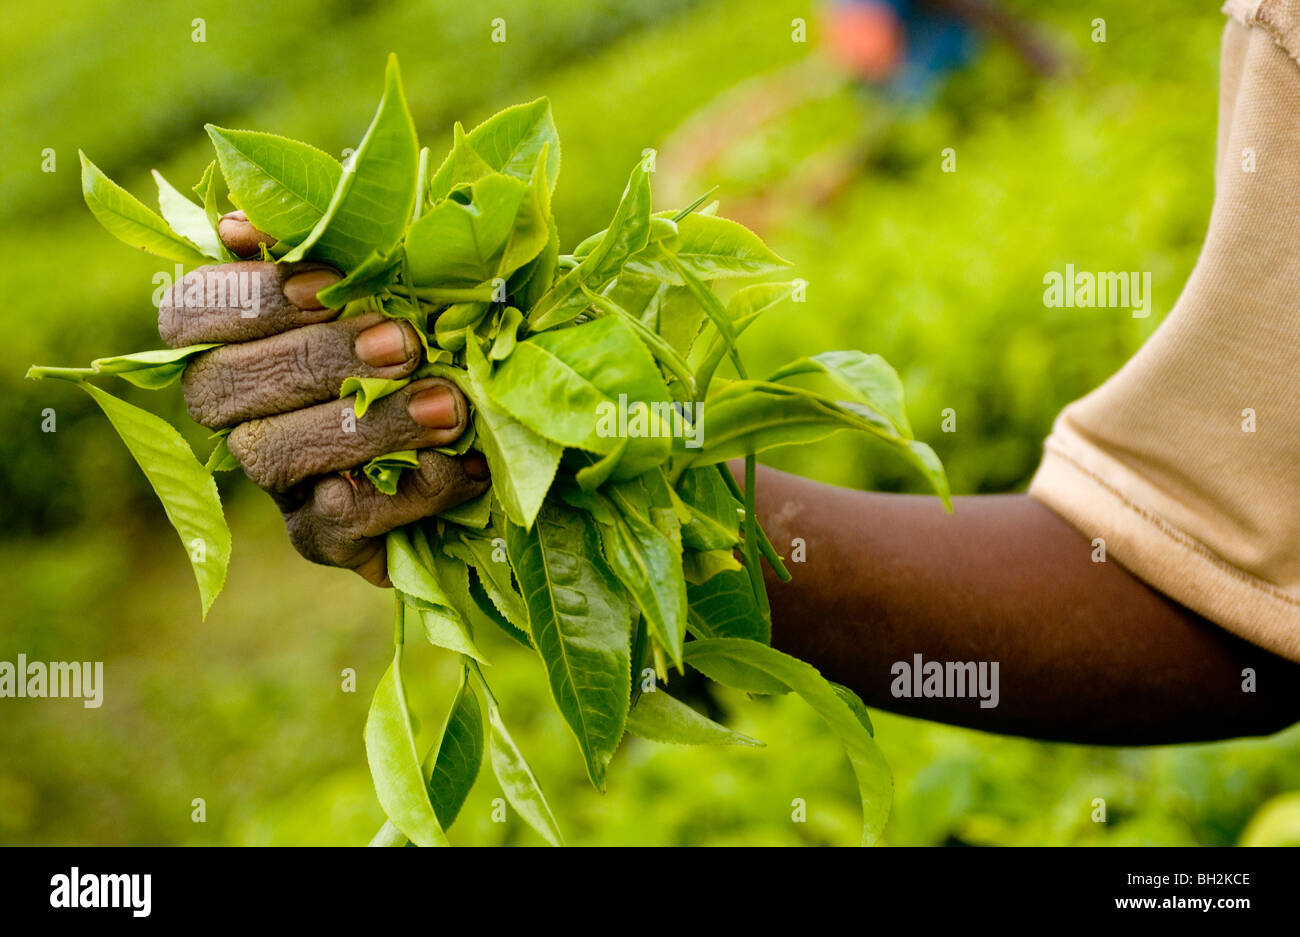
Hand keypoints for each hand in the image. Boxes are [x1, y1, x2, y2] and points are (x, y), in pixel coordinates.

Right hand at [158, 211, 488, 585]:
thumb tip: (243, 223)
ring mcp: (278, 482)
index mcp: (243, 339)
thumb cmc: (441, 341)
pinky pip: (337, 524)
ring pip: (272, 457)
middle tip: (403, 343)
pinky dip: (405, 495)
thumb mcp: (406, 284)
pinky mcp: (320, 539)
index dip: (245, 299)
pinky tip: (460, 467)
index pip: (187, 314)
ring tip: (448, 407)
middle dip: (314, 360)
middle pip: (217, 388)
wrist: (500, 441)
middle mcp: (242, 414)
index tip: (328, 286)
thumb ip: (345, 248)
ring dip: (365, 427)